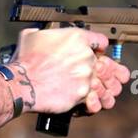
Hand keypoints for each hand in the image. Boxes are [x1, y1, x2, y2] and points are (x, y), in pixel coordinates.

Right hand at [14, 27, 131, 114]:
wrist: (22, 83)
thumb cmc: (25, 60)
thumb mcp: (32, 35)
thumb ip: (45, 33)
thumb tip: (42, 33)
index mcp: (76, 38)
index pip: (100, 41)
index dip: (99, 47)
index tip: (99, 52)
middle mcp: (86, 56)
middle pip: (108, 64)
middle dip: (110, 70)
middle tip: (114, 75)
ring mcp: (87, 76)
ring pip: (106, 84)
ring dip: (108, 88)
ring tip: (108, 92)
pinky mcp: (83, 95)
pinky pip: (96, 100)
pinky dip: (95, 103)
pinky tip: (95, 103)